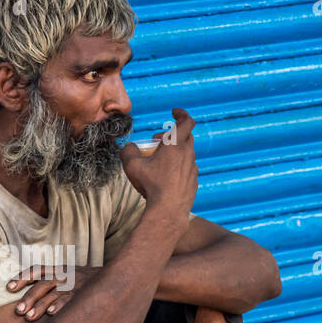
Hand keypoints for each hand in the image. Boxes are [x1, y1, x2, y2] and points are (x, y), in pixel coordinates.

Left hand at [6, 264, 99, 319]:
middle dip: (29, 297)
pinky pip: (71, 300)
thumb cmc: (86, 282)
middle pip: (43, 284)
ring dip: (41, 305)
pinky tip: (52, 314)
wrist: (117, 279)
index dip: (22, 277)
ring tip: (29, 317)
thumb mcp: (69, 275)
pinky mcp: (85, 296)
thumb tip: (27, 294)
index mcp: (60, 269)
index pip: (38, 270)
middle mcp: (66, 276)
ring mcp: (76, 285)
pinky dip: (61, 306)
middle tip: (17, 311)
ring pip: (55, 293)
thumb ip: (51, 282)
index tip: (8, 288)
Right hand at [119, 107, 197, 226]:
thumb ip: (128, 151)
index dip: (181, 114)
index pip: (186, 122)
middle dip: (172, 135)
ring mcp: (192, 169)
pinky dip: (178, 167)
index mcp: (176, 145)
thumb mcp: (132, 165)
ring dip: (175, 152)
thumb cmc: (151, 185)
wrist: (168, 210)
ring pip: (186, 154)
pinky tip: (167, 177)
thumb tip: (129, 147)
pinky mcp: (194, 182)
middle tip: (157, 141)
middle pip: (186, 137)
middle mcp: (188, 154)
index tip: (174, 112)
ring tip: (159, 161)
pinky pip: (187, 169)